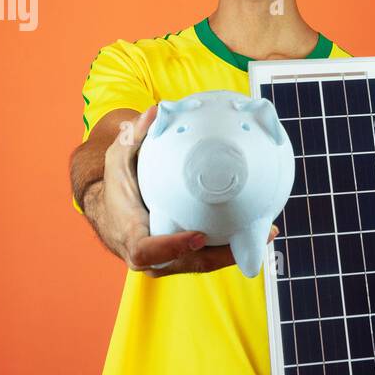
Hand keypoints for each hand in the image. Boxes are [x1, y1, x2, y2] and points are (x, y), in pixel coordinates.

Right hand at [90, 105, 276, 276]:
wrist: (109, 212)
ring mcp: (168, 261)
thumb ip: (135, 136)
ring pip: (203, 263)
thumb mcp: (120, 159)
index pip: (149, 251)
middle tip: (255, 234)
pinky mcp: (182, 258)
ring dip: (235, 253)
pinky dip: (229, 247)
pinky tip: (255, 231)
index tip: (198, 235)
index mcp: (132, 236)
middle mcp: (151, 257)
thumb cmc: (116, 185)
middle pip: (189, 263)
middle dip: (223, 255)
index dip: (173, 247)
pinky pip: (206, 257)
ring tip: (265, 232)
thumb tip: (156, 110)